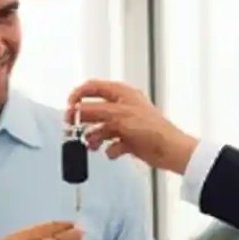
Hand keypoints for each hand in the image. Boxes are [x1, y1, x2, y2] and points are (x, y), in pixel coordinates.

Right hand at [66, 80, 198, 174]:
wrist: (169, 150)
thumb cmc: (150, 128)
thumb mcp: (117, 116)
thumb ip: (93, 112)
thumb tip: (75, 110)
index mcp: (121, 93)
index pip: (93, 87)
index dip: (78, 95)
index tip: (69, 108)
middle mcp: (122, 106)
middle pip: (94, 110)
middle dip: (84, 120)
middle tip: (73, 129)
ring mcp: (125, 123)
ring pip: (101, 128)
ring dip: (95, 137)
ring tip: (93, 145)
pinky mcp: (128, 139)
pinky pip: (111, 143)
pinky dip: (110, 149)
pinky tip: (115, 152)